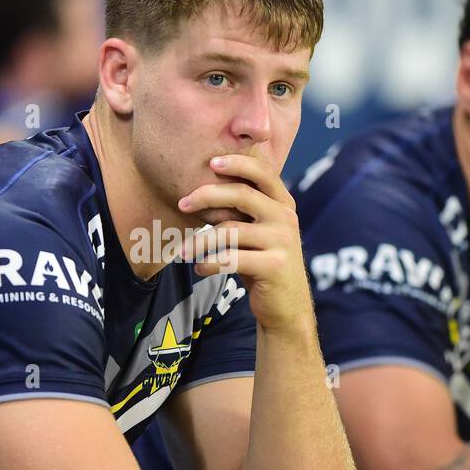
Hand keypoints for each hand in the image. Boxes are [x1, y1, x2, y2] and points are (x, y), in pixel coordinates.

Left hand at [179, 154, 313, 331]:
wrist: (287, 306)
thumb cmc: (263, 264)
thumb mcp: (259, 232)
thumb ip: (245, 211)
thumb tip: (205, 187)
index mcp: (283, 204)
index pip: (262, 173)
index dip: (238, 163)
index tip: (211, 163)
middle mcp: (286, 218)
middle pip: (241, 195)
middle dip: (207, 196)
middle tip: (182, 204)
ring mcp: (282, 241)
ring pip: (229, 231)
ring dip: (200, 241)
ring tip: (183, 252)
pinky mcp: (274, 266)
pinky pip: (231, 259)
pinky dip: (209, 264)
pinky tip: (200, 268)